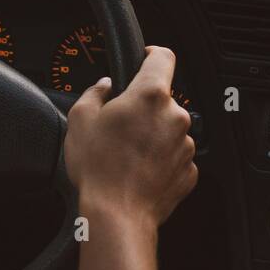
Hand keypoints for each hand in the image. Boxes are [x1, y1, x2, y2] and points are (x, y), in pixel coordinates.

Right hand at [64, 46, 196, 229]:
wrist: (116, 215)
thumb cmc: (98, 168)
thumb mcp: (80, 119)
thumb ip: (95, 92)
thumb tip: (104, 87)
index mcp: (150, 95)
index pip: (164, 58)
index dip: (153, 54)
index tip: (146, 58)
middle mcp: (175, 116)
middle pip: (162, 99)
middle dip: (143, 107)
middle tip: (119, 124)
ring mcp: (185, 145)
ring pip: (168, 129)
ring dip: (152, 135)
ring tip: (126, 154)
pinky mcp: (189, 170)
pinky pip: (173, 156)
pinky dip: (159, 159)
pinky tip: (137, 170)